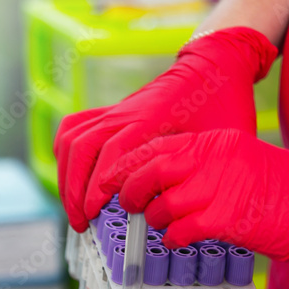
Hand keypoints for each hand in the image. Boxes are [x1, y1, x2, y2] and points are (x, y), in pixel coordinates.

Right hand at [54, 27, 277, 231]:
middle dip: (74, 189)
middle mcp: (126, 112)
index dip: (96, 187)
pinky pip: (74, 128)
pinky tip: (71, 177)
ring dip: (67, 175)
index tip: (93, 213)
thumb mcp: (219, 140)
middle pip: (81, 147)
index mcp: (152, 118)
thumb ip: (197, 170)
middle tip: (82, 222)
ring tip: (74, 207)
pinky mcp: (111, 111)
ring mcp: (115, 110)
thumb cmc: (222, 105)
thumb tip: (182, 211)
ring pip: (71, 138)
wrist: (215, 67)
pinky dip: (65, 153)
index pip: (110, 152)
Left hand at [107, 129, 288, 264]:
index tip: (115, 182)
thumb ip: (205, 166)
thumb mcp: (241, 160)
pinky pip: (180, 230)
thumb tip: (165, 184)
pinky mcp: (226, 217)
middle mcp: (213, 158)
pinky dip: (172, 238)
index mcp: (216, 141)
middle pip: (149, 170)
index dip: (127, 167)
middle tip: (128, 205)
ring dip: (154, 220)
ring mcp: (218, 186)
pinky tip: (178, 240)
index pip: (156, 147)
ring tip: (160, 226)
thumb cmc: (286, 190)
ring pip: (161, 203)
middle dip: (129, 191)